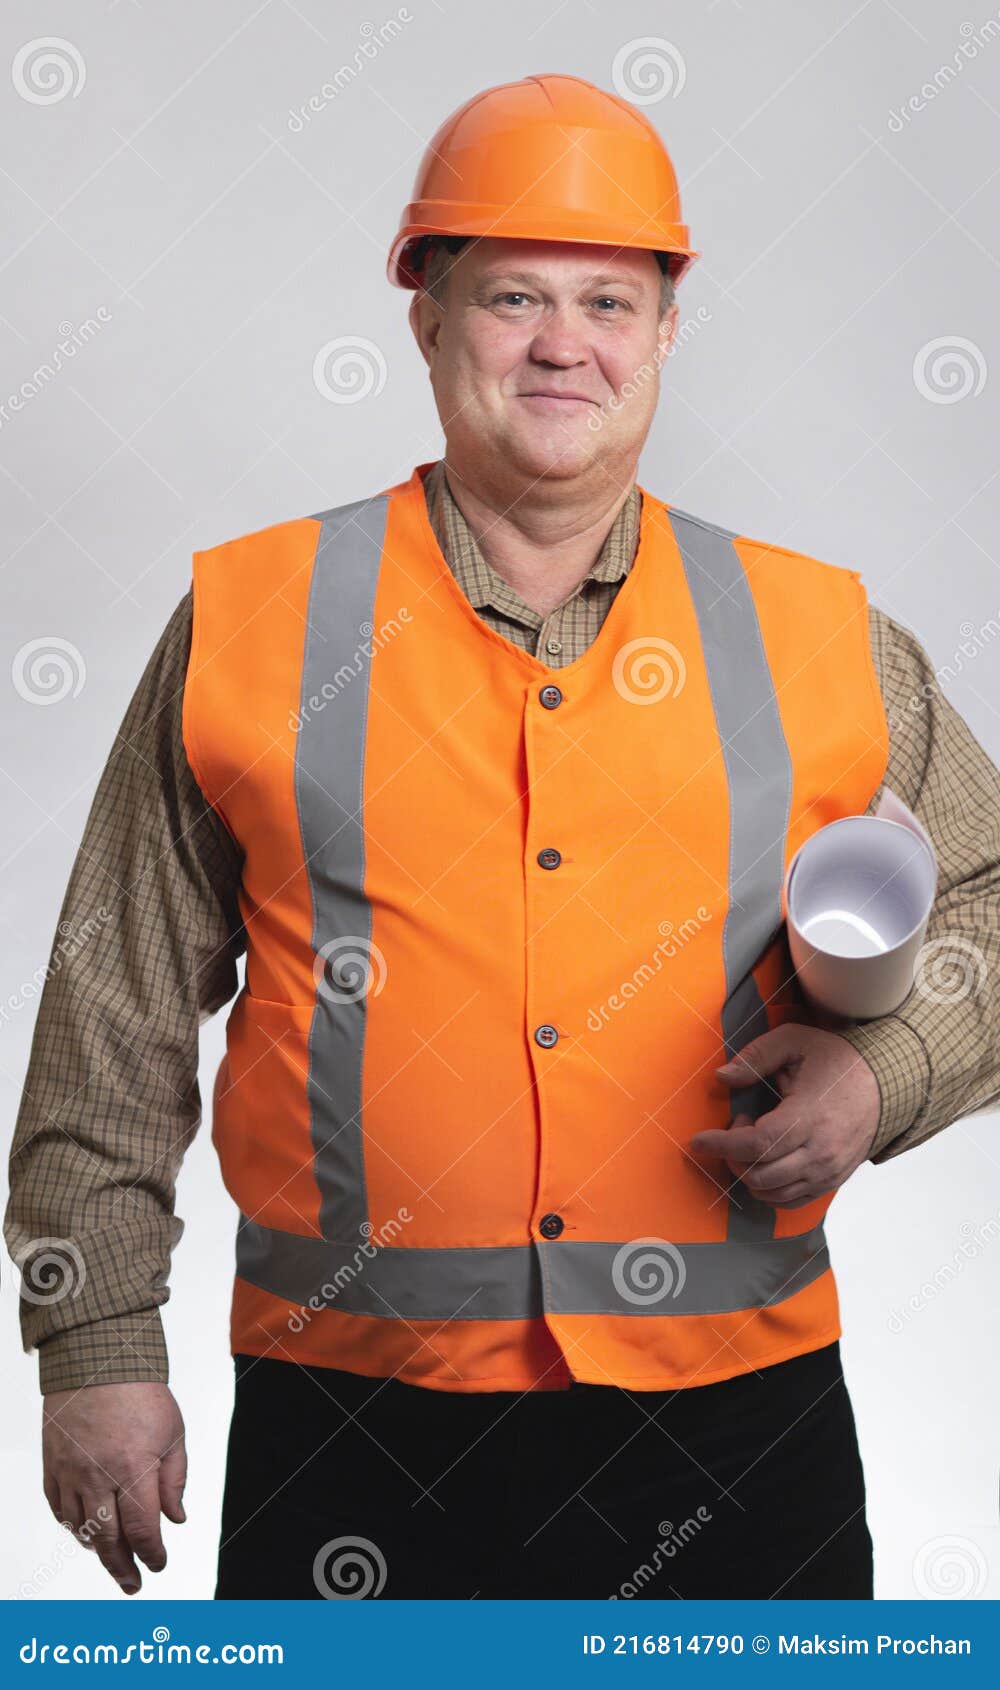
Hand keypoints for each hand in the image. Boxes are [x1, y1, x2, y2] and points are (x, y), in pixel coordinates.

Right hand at [42, 1383, 185, 1594]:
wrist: (97, 1359)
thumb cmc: (142, 1394)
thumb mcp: (173, 1433)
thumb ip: (174, 1480)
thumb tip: (176, 1520)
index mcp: (133, 1468)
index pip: (142, 1529)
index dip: (152, 1553)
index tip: (159, 1563)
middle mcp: (98, 1476)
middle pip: (108, 1539)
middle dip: (123, 1567)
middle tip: (133, 1585)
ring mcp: (70, 1471)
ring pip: (81, 1527)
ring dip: (98, 1549)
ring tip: (113, 1559)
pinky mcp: (52, 1463)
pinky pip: (58, 1507)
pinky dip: (72, 1526)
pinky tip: (86, 1533)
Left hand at [686, 1023, 880, 1207]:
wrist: (885, 1083)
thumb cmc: (837, 1061)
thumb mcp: (795, 1042)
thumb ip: (756, 1057)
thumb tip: (722, 1077)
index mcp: (809, 1116)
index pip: (757, 1144)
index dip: (722, 1145)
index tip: (698, 1140)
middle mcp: (820, 1151)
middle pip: (760, 1174)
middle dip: (733, 1157)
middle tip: (738, 1126)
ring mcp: (828, 1171)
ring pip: (772, 1193)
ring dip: (749, 1173)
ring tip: (756, 1140)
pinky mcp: (832, 1181)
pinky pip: (790, 1200)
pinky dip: (768, 1189)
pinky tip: (766, 1160)